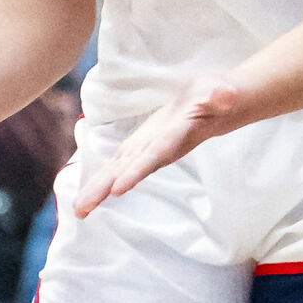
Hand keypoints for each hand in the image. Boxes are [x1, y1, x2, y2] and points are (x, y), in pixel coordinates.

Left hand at [62, 73, 250, 215]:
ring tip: (78, 211)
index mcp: (174, 138)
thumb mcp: (219, 91)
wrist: (215, 107)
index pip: (154, 157)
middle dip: (105, 189)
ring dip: (97, 190)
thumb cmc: (216, 97)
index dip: (136, 172)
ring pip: (118, 172)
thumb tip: (224, 96)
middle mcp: (158, 151)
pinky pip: (116, 166)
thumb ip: (219, 96)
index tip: (117, 189)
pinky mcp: (139, 147)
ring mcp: (146, 151)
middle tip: (82, 209)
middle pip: (128, 172)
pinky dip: (100, 180)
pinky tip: (86, 197)